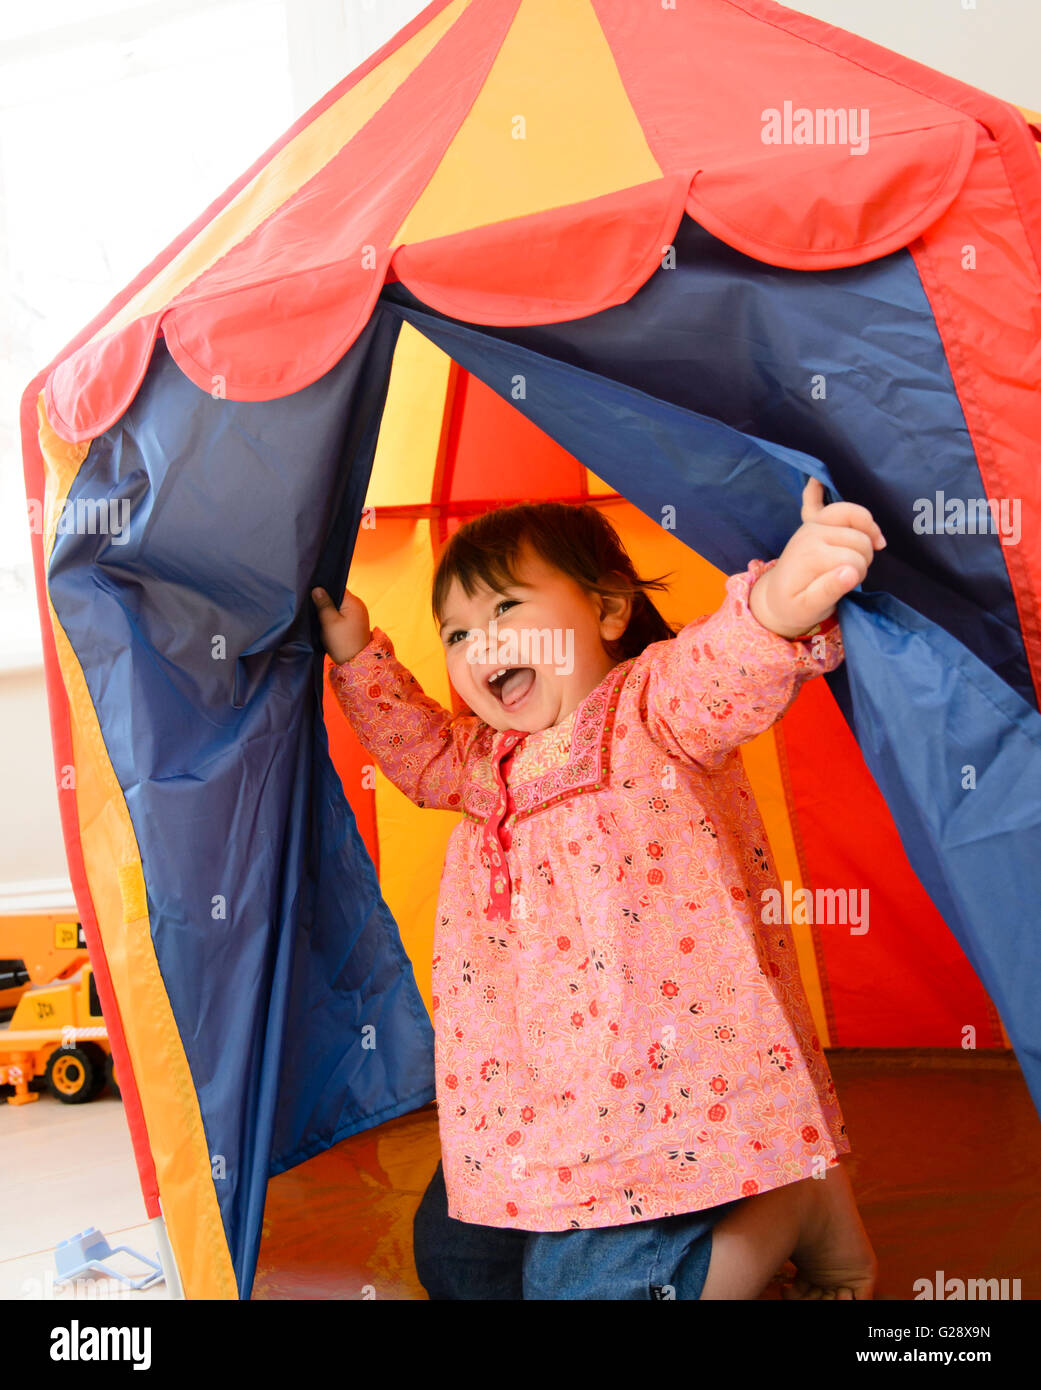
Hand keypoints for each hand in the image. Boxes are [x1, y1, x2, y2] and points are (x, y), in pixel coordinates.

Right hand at [311, 585, 371, 664]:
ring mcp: (358, 615)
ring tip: (319, 614)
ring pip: (340, 606)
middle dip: (326, 600)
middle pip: (339, 596)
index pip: (338, 587)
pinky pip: (343, 614)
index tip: (313, 593)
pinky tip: (327, 622)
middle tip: (313, 605)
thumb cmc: (342, 642)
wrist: (355, 663)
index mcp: (354, 602)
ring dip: (330, 610)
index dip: (325, 589)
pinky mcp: (356, 623)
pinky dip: (335, 617)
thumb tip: (317, 589)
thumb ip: (323, 604)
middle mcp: (359, 606)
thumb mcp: (329, 622)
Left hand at [749, 478, 885, 638]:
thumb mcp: (809, 608)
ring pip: (857, 517)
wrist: (775, 601)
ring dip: (865, 534)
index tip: (848, 585)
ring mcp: (811, 525)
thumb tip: (851, 573)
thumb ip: (829, 591)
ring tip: (859, 554)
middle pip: (860, 540)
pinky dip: (816, 489)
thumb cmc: (794, 607)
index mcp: (811, 556)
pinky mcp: (811, 523)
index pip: (855, 560)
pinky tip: (816, 480)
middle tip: (849, 576)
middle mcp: (811, 534)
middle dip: (863, 560)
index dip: (858, 576)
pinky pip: (814, 499)